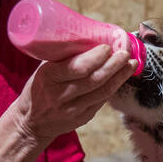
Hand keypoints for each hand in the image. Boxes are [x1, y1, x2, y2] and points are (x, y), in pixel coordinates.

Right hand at [14, 44, 135, 144]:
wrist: (32, 122)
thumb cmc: (39, 88)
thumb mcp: (43, 70)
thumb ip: (63, 58)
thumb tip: (91, 38)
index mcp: (48, 77)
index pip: (77, 68)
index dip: (95, 58)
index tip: (107, 47)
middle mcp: (60, 95)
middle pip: (93, 80)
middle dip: (113, 65)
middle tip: (125, 53)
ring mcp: (72, 110)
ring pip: (101, 92)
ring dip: (119, 77)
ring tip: (130, 64)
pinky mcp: (82, 118)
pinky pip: (101, 101)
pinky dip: (113, 87)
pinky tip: (121, 77)